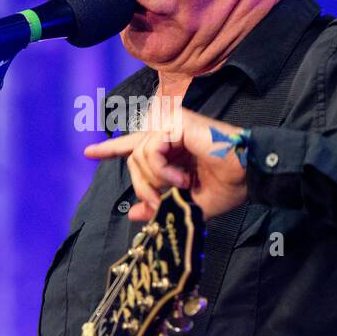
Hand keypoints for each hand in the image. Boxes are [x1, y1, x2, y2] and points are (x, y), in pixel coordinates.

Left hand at [83, 100, 248, 220]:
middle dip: (142, 185)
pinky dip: (161, 170)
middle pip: (133, 158)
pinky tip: (181, 177)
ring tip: (180, 186)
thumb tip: (132, 214)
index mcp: (171, 148)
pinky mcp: (175, 121)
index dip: (110, 149)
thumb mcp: (186, 203)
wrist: (248, 175)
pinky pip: (150, 150)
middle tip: (158, 202)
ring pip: (139, 156)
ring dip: (155, 180)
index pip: (134, 146)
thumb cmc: (227, 186)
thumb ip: (159, 204)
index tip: (88, 152)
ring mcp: (171, 124)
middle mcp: (168, 132)